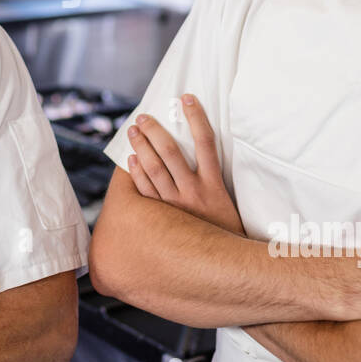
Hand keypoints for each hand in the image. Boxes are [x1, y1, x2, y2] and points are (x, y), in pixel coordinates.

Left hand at [126, 94, 245, 235]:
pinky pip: (147, 192)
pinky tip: (131, 160)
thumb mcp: (229, 201)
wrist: (228, 264)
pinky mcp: (167, 217)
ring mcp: (178, 205)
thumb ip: (216, 178)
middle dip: (155, 131)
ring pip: (155, 169)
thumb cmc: (228, 229)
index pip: (206, 141)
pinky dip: (137, 174)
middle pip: (171, 152)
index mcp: (214, 183)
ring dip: (142, 147)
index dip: (196, 117)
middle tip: (143, 117)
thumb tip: (207, 149)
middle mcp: (194, 191)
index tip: (187, 98)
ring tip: (134, 131)